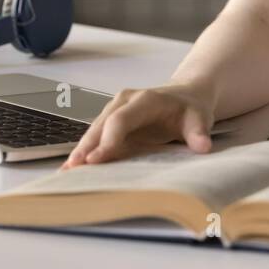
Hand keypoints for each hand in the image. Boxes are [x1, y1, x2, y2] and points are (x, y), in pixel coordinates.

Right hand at [60, 81, 216, 168]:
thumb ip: (199, 132)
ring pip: (94, 130)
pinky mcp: (112, 122)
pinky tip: (73, 168)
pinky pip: (96, 137)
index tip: (96, 159)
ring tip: (66, 173)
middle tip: (73, 169)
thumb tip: (202, 147)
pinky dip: (86, 151)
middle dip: (87, 147)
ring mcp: (116, 110)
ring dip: (81, 150)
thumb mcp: (200, 118)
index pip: (121, 119)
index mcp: (145, 99)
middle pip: (101, 124)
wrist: (186, 95)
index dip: (108, 139)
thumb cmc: (190, 108)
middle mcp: (125, 102)